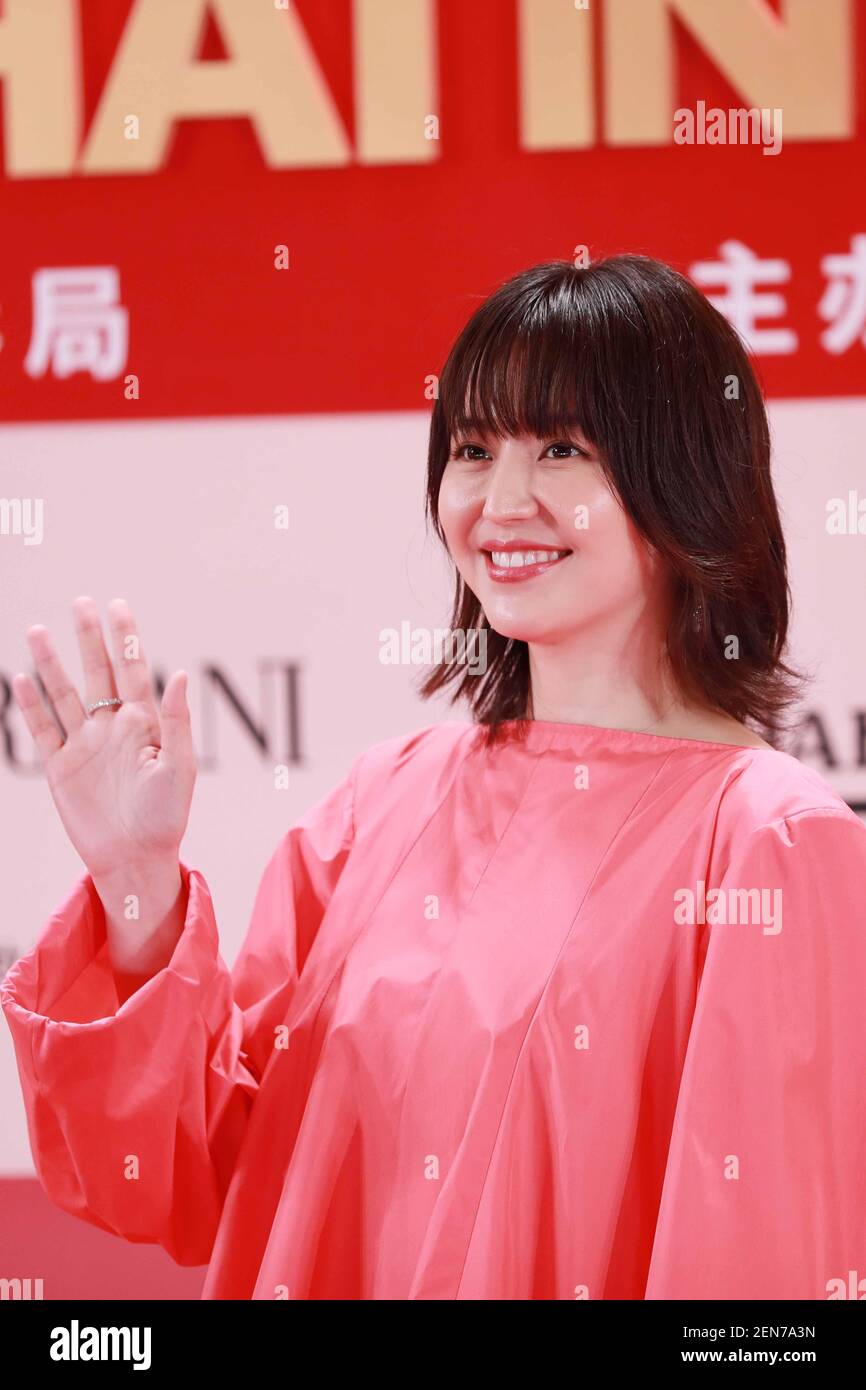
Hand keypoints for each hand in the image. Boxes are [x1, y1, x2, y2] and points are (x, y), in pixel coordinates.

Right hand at [13, 597, 195, 882]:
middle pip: (97, 674)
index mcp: (145, 725)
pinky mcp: (61, 768)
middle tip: (80, 602)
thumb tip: (178, 673)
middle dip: (89, 638)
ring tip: (38, 629)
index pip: (133, 671)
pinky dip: (31, 705)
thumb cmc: (166, 817)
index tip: (117, 606)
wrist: (135, 858)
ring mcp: (84, 746)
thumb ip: (176, 720)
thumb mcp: (179, 766)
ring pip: (64, 694)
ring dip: (52, 663)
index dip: (125, 639)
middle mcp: (112, 729)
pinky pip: (43, 729)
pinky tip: (21, 677)